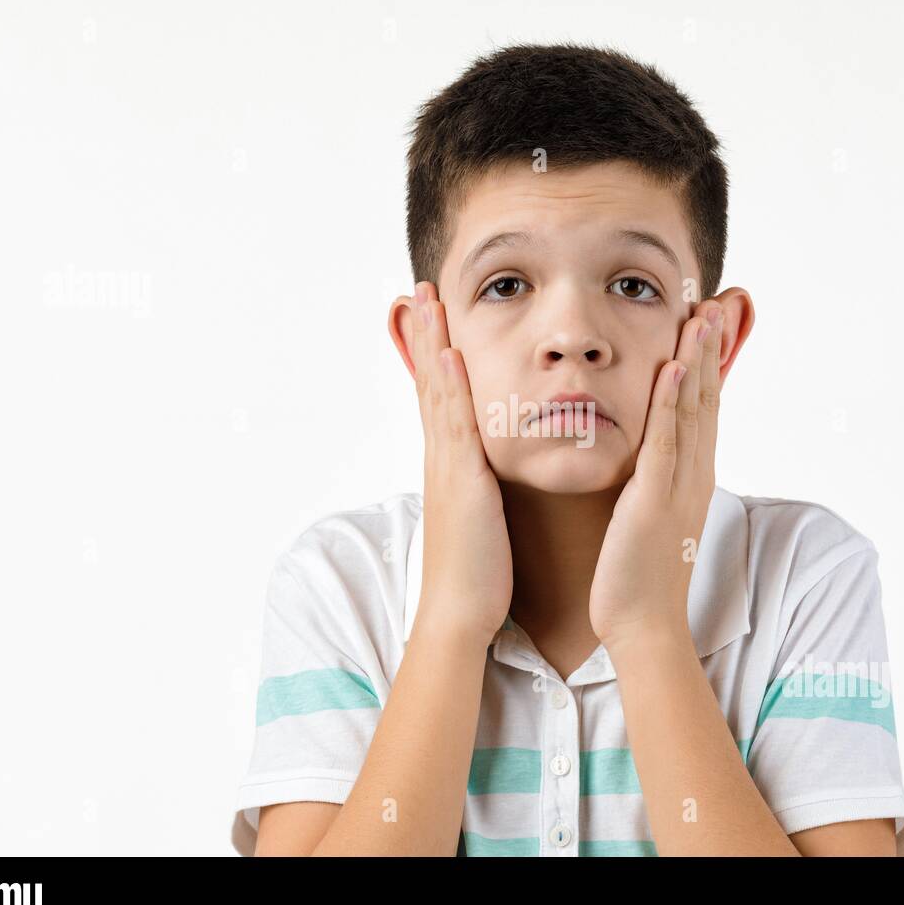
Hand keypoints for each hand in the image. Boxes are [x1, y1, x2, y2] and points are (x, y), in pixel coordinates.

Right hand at [408, 280, 513, 647]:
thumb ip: (480, 491)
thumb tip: (484, 476)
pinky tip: (450, 354)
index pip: (441, 400)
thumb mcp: (478, 520)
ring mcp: (446, 467)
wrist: (461, 615)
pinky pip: (453, 425)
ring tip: (426, 299)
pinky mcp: (460, 481)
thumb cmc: (477, 575)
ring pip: (437, 394)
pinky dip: (448, 387)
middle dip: (425, 335)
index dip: (435, 357)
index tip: (434, 317)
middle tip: (419, 289)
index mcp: (451, 468)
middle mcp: (442, 459)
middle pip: (430, 384)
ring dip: (432, 343)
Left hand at [588, 299, 722, 650]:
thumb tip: (649, 458)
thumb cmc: (641, 575)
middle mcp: (693, 476)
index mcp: (690, 478)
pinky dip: (671, 403)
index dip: (707, 365)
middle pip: (706, 401)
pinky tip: (672, 369)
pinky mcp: (656, 502)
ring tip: (702, 317)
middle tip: (717, 304)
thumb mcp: (651, 517)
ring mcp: (678, 487)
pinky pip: (666, 444)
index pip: (703, 409)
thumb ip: (653, 482)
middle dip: (711, 351)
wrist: (643, 625)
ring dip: (697, 362)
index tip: (709, 324)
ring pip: (691, 413)